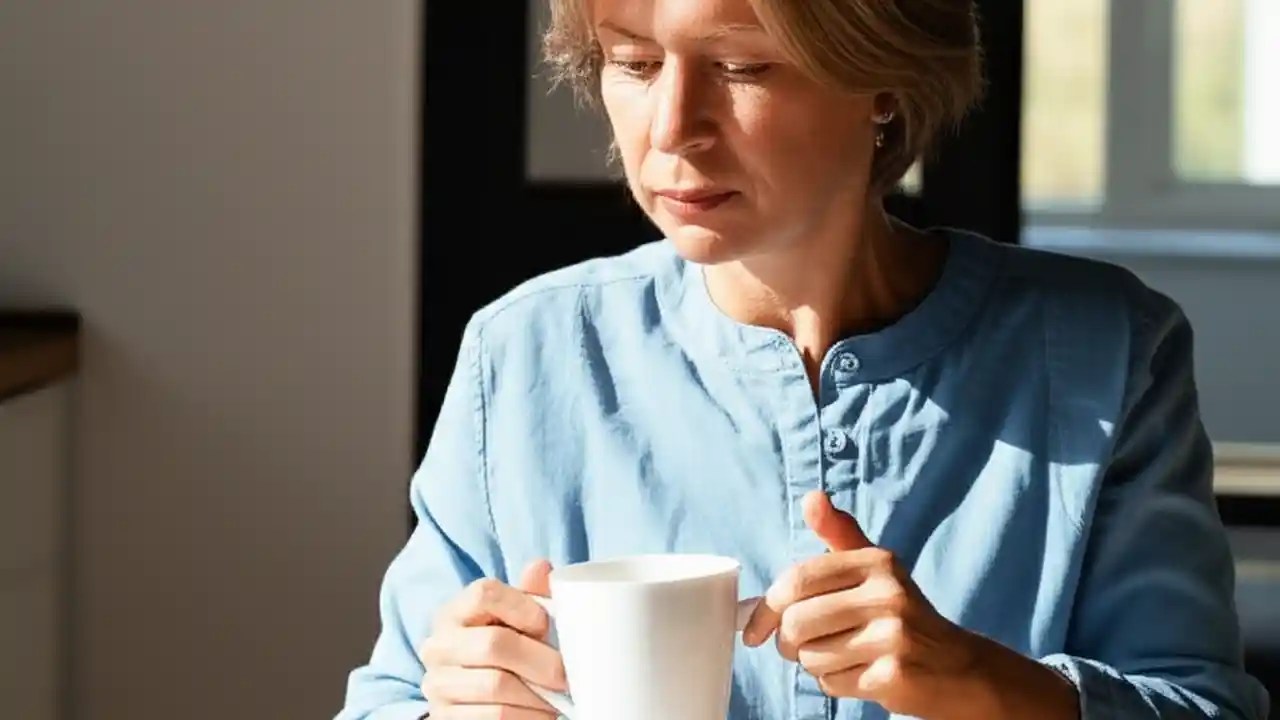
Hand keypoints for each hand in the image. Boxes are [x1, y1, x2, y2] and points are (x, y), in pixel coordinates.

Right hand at [418, 560, 565, 718]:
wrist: (477, 701)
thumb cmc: (505, 651)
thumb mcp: (517, 622)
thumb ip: (530, 596)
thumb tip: (542, 568)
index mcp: (455, 611)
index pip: (484, 593)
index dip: (522, 607)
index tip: (546, 626)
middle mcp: (439, 645)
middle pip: (493, 644)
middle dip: (540, 662)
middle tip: (566, 674)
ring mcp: (438, 684)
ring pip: (495, 686)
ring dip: (537, 695)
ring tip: (557, 698)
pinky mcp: (445, 718)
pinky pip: (493, 718)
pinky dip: (526, 718)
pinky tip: (540, 715)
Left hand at [743, 491, 1068, 719]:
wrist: (959, 668)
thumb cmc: (902, 614)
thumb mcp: (875, 568)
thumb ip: (838, 534)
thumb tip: (812, 498)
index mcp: (877, 561)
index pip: (798, 579)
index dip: (767, 607)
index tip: (754, 628)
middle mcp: (888, 594)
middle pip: (797, 622)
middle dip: (787, 642)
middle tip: (798, 646)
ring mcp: (894, 636)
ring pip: (811, 656)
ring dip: (812, 664)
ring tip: (839, 656)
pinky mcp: (894, 675)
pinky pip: (832, 683)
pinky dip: (835, 684)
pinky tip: (859, 674)